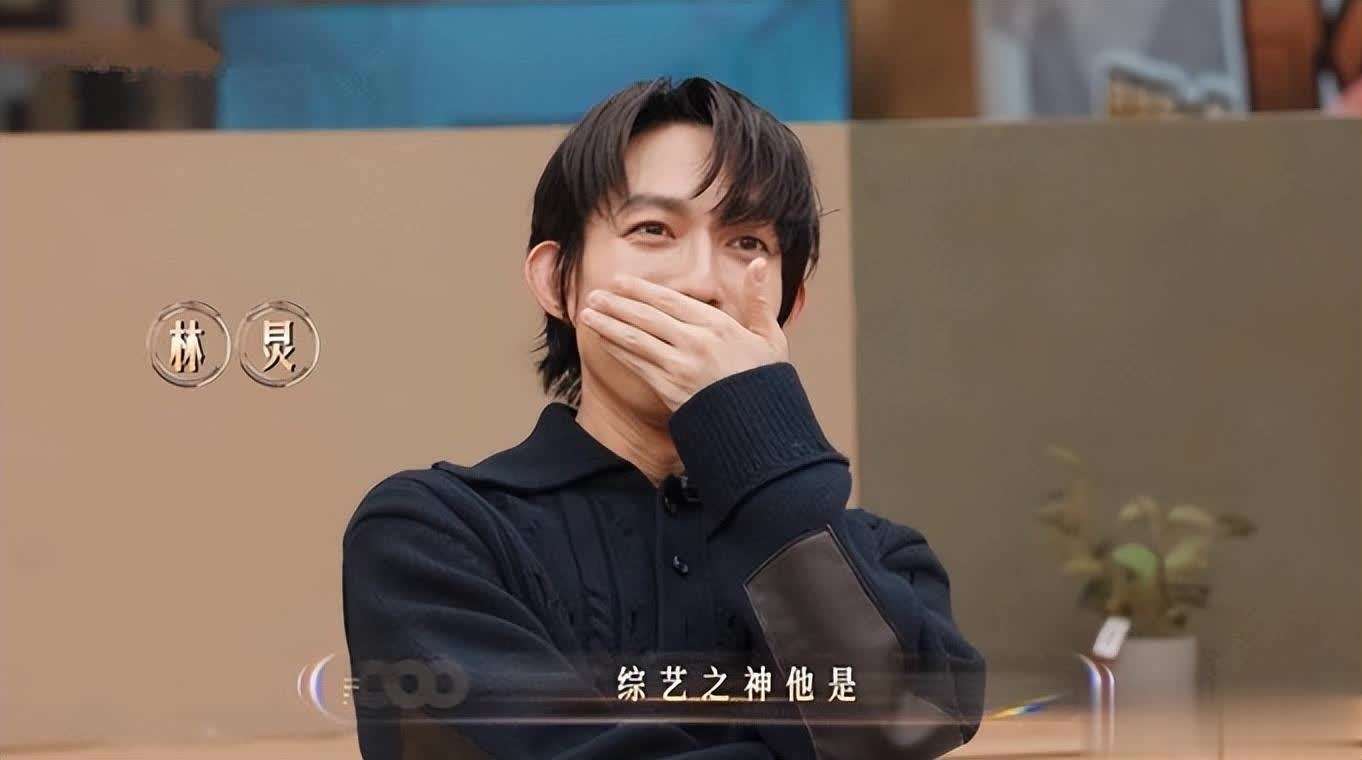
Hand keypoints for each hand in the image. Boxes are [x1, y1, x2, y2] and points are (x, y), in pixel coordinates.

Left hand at [577, 258, 787, 410]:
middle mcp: (696, 343)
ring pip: (636, 339)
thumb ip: (758, 300)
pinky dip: (617, 350)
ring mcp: (680, 367)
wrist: (760, 426)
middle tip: (595, 294)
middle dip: (617, 304)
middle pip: (647, 317)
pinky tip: (603, 340)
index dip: (640, 290)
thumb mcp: (769, 337)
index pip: (670, 301)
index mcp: (718, 326)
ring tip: (588, 313)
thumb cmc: (764, 381)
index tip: (620, 281)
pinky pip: (636, 364)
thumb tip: (757, 262)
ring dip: (608, 324)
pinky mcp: (669, 389)